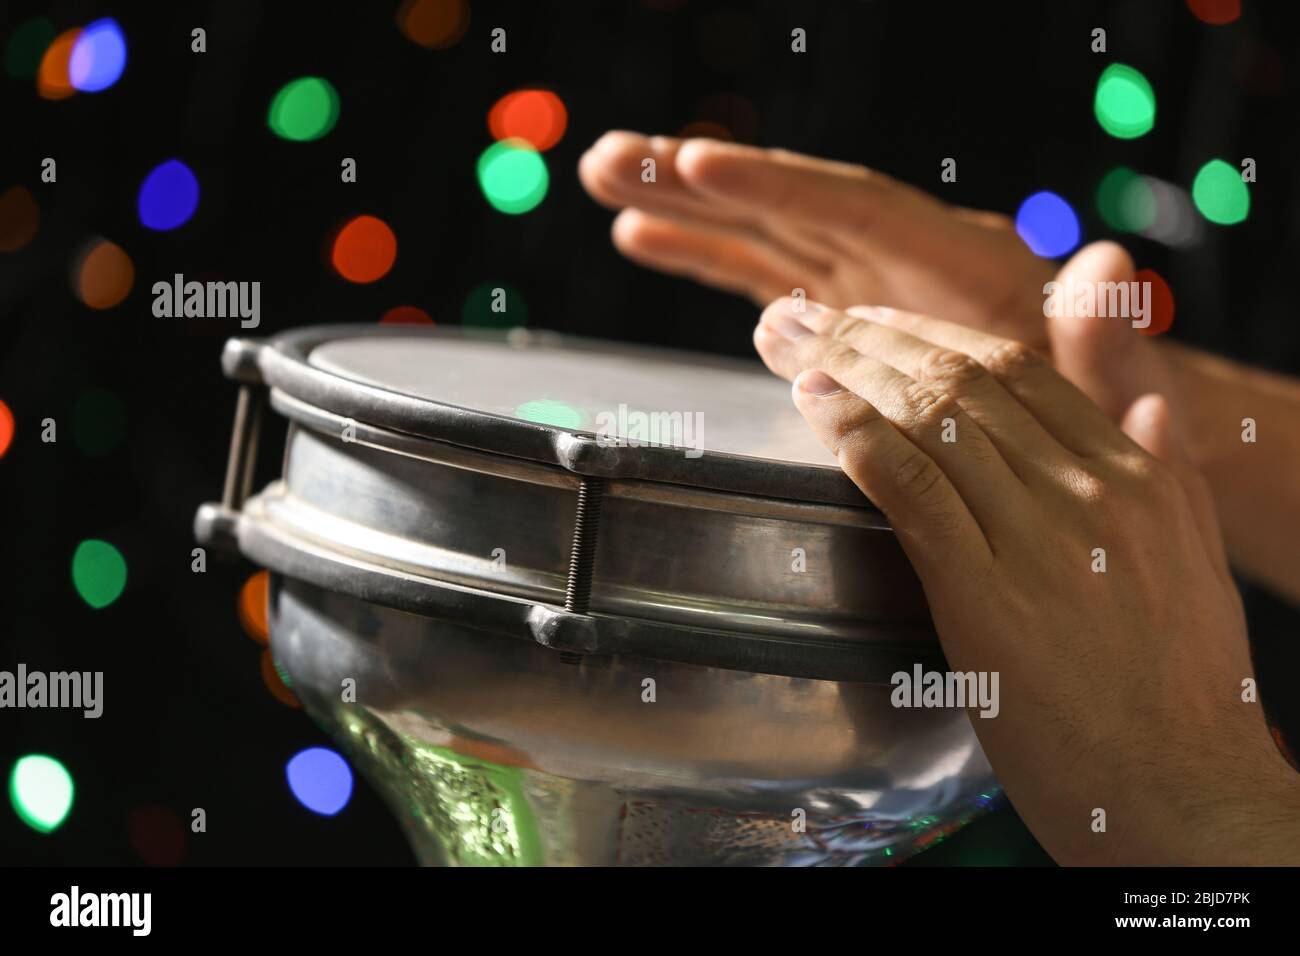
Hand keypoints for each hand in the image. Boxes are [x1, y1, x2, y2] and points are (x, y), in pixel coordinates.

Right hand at [580, 132, 1173, 423]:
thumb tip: (1108, 263)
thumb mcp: (1102, 369)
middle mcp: (898, 255)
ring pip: (760, 231)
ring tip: (604, 180)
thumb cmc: (1092, 396)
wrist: (1081, 419)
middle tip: (611, 159)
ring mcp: (860, 281)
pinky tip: (643, 237)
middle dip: (699, 180)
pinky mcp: (837, 311)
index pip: (854, 208)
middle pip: (788, 202)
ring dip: (682, 208)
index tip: (696, 161)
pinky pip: (760, 276)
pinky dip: (704, 256)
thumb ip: (1097, 327)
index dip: (772, 183)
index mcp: (956, 259)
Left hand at [751, 296, 1299, 864]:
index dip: (931, 333)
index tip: (872, 320)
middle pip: (963, 376)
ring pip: (932, 415)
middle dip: (872, 336)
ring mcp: (1040, 537)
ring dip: (848, 369)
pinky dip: (856, 435)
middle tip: (806, 319)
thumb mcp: (1195, 558)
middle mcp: (1091, 489)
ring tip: (791, 346)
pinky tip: (813, 405)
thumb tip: (1154, 408)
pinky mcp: (987, 593)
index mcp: (1137, 475)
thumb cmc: (1182, 688)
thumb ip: (1168, 473)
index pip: (1019, 367)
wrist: (1181, 789)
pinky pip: (910, 485)